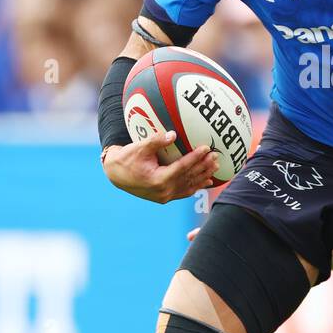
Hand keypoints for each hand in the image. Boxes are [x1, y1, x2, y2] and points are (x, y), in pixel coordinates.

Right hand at [103, 131, 218, 202]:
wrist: (116, 175)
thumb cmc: (126, 159)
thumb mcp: (139, 147)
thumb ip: (156, 141)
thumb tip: (173, 134)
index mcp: (158, 180)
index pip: (182, 168)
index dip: (195, 158)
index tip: (206, 148)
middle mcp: (163, 192)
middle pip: (189, 178)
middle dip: (204, 167)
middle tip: (216, 156)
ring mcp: (164, 197)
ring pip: (189, 186)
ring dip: (203, 176)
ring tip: (216, 166)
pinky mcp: (164, 198)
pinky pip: (184, 192)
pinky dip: (195, 186)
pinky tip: (206, 182)